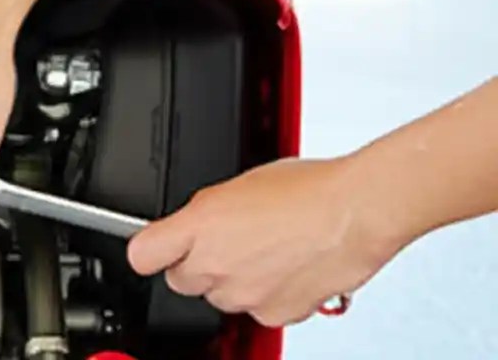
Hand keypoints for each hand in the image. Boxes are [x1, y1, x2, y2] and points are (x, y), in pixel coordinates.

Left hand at [126, 156, 406, 326]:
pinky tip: (285, 268)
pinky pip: (257, 310)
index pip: (142, 254)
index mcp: (200, 224)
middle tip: (227, 243)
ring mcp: (244, 294)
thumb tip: (194, 224)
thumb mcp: (239, 185)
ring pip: (219, 297)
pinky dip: (268, 296)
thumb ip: (206, 212)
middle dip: (197, 264)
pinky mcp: (274, 314)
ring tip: (266, 251)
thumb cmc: (308, 188)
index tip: (155, 246)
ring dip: (233, 280)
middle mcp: (216, 263)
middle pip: (180, 279)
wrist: (357, 210)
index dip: (150, 249)